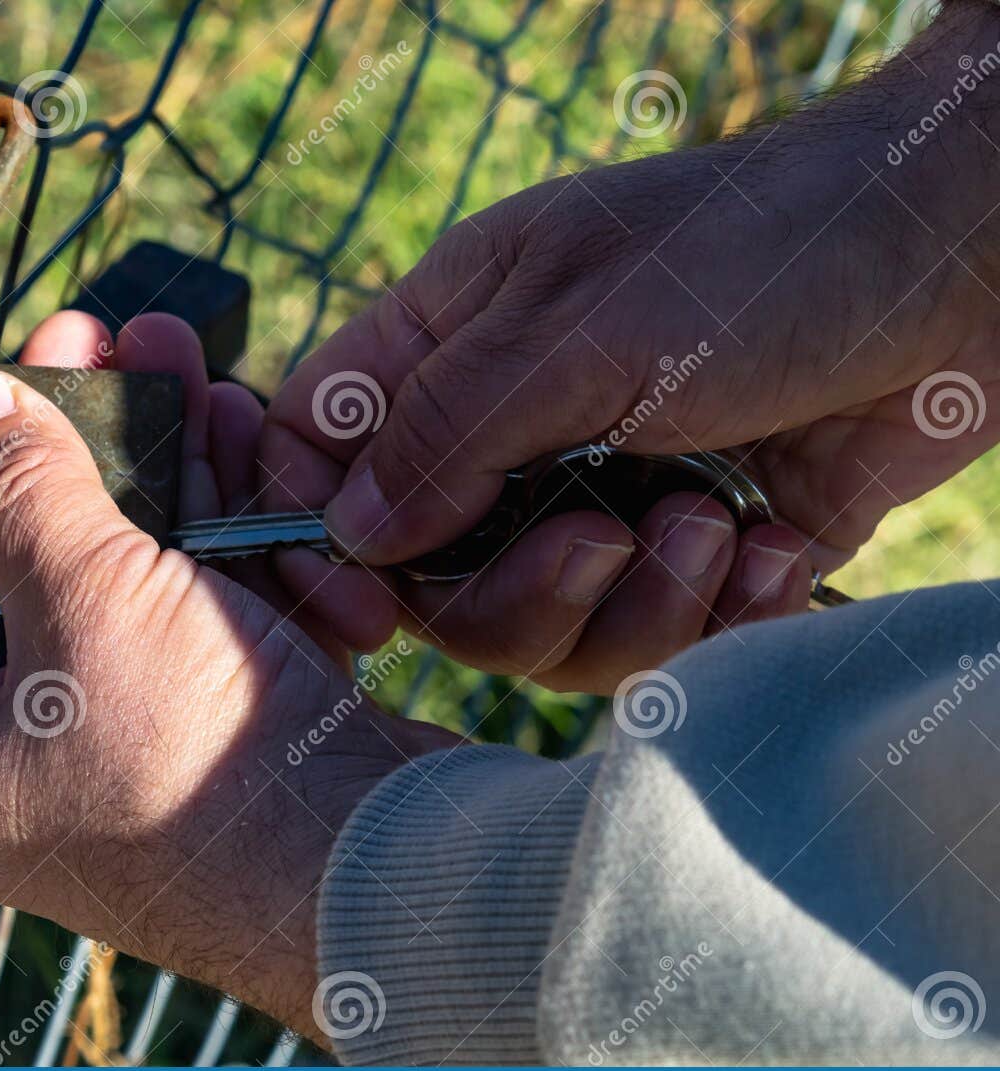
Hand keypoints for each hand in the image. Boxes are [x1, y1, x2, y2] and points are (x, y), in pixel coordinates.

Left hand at [0, 311, 448, 1038]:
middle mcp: (34, 764)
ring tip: (177, 356)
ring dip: (159, 465)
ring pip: (127, 578)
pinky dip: (223, 530)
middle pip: (21, 576)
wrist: (384, 866)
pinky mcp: (224, 728)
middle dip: (67, 448)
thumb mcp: (86, 601)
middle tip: (89, 343)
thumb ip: (18, 493)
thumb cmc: (200, 764)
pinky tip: (245, 438)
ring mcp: (136, 745)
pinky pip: (202, 610)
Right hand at [260, 0, 999, 692]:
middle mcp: (512, 430)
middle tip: (604, 538)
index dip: (314, 533)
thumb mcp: (581, 327)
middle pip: (436, 579)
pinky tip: (769, 549)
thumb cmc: (763, 250)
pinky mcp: (690, 552)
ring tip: (714, 522)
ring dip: (635, 602)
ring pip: (545, 627)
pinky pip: (653, 641)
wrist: (966, 265)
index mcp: (452, 342)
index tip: (360, 600)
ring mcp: (599, 495)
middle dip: (521, 591)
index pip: (322, 449)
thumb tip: (347, 534)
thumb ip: (447, 433)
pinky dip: (715, 616)